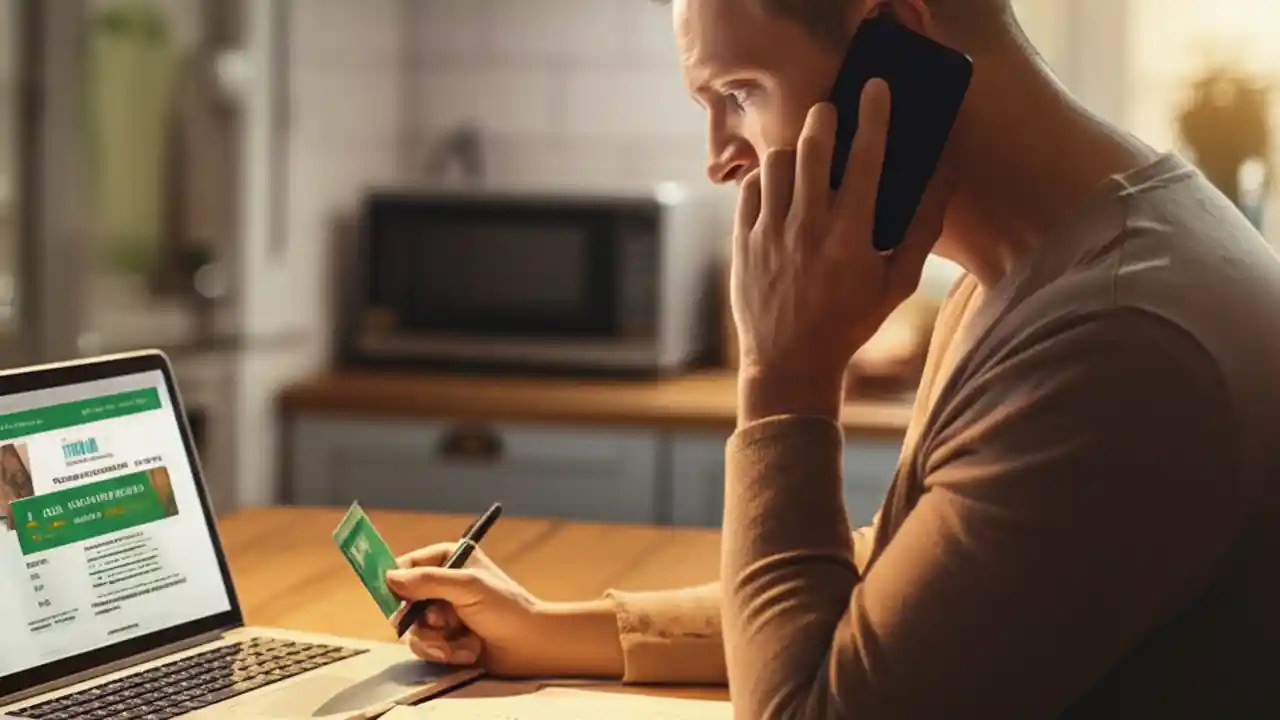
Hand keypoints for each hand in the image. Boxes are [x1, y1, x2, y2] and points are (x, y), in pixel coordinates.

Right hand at [385, 543, 623, 677]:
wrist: (530, 645)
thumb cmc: (506, 608)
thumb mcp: (468, 587)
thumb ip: (429, 581)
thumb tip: (389, 577)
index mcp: (448, 558)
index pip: (407, 565)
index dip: (395, 583)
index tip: (393, 600)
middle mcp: (442, 583)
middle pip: (403, 602)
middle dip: (420, 620)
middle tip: (438, 623)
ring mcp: (442, 612)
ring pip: (412, 629)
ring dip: (435, 641)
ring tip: (458, 645)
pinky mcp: (444, 638)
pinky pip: (426, 647)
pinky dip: (445, 652)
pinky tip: (467, 651)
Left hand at [731, 79, 952, 423]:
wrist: (790, 362)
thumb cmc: (850, 322)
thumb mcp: (895, 283)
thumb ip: (921, 229)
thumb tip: (943, 178)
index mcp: (850, 237)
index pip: (865, 159)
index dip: (874, 116)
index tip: (876, 87)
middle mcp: (807, 229)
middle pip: (812, 148)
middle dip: (824, 119)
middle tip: (830, 111)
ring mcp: (769, 234)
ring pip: (776, 163)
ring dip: (792, 151)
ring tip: (803, 159)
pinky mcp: (742, 243)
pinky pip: (749, 189)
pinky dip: (764, 179)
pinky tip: (777, 187)